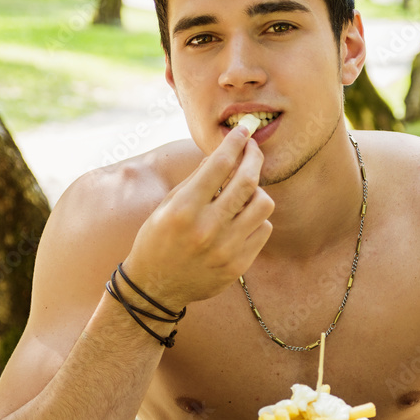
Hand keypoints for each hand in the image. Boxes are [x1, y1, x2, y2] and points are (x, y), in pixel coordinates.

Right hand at [121, 126, 273, 309]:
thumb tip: (224, 153)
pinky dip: (256, 218)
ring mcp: (226, 249)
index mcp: (183, 210)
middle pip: (247, 181)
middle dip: (253, 157)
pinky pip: (264, 229)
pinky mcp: (239, 265)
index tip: (243, 131)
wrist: (155, 288)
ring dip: (257, 190)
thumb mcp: (167, 206)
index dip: (234, 143)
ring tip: (245, 190)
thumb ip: (196, 180)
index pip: (218, 165)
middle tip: (253, 148)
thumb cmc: (158, 239)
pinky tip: (243, 217)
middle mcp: (206, 229)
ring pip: (263, 204)